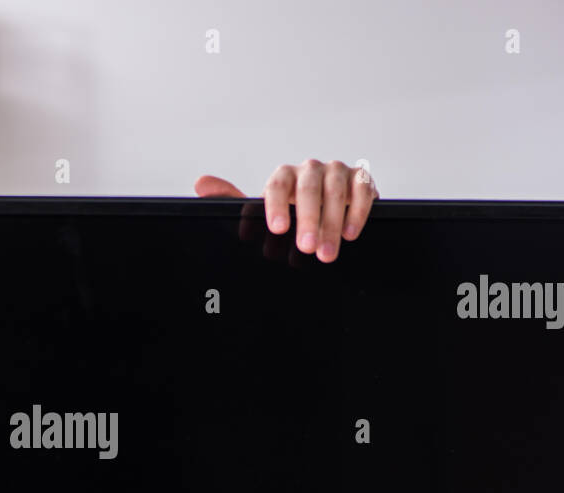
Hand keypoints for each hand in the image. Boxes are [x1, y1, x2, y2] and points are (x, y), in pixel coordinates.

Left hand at [194, 159, 378, 262]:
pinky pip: (362, 190)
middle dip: (308, 220)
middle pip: (308, 189)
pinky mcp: (361, 179)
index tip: (278, 229)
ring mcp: (337, 172)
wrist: (326, 212)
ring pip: (335, 191)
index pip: (277, 185)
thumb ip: (234, 201)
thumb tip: (201, 184)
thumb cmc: (291, 214)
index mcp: (284, 176)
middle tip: (306, 248)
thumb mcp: (262, 212)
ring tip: (327, 252)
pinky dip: (357, 211)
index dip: (277, 205)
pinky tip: (351, 233)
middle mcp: (310, 170)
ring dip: (332, 223)